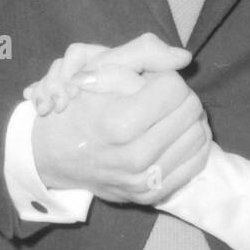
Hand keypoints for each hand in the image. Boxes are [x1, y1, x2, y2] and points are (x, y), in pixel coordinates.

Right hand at [30, 36, 209, 203]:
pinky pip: (197, 162)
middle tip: (162, 98)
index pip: (175, 88)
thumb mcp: (99, 72)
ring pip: (199, 135)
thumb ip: (142, 54)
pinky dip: (191, 144)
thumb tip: (184, 57)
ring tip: (168, 115)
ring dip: (189, 119)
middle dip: (181, 96)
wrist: (51, 157)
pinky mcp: (151, 195)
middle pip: (191, 110)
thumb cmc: (76, 110)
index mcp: (119, 123)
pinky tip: (174, 136)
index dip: (165, 78)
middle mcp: (134, 157)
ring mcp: (143, 180)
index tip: (150, 83)